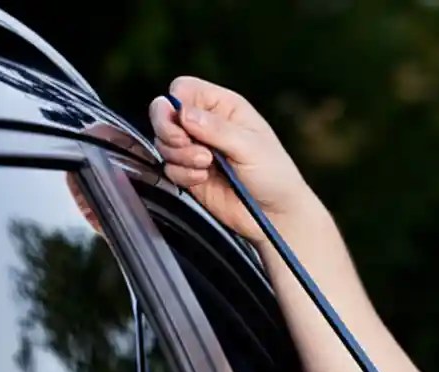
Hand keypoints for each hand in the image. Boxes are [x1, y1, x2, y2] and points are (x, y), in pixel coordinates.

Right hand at [148, 76, 323, 242]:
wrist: (275, 214)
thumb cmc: (275, 175)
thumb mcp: (250, 147)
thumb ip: (217, 129)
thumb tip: (183, 112)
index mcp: (224, 107)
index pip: (184, 89)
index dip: (175, 102)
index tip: (184, 122)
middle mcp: (206, 124)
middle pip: (164, 113)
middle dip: (169, 130)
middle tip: (185, 143)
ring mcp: (196, 149)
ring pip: (163, 142)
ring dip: (179, 155)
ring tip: (206, 165)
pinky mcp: (190, 173)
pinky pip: (169, 168)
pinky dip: (182, 174)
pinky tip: (202, 178)